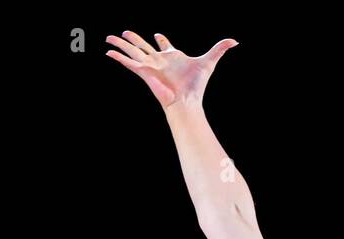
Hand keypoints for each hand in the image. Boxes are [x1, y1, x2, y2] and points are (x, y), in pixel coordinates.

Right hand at [104, 30, 237, 108]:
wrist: (187, 101)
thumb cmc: (196, 85)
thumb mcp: (209, 60)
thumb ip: (220, 48)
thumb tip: (235, 40)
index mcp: (172, 58)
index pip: (164, 46)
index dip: (161, 40)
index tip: (157, 35)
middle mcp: (159, 62)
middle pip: (143, 46)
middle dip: (134, 39)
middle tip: (125, 32)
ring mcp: (150, 67)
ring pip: (132, 51)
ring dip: (120, 44)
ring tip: (108, 38)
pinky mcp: (144, 72)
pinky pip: (128, 63)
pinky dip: (118, 57)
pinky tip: (108, 52)